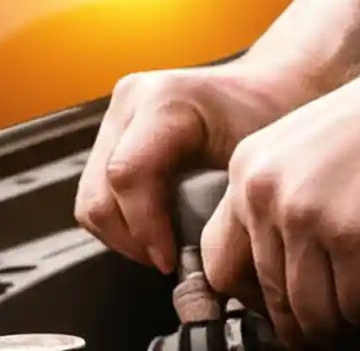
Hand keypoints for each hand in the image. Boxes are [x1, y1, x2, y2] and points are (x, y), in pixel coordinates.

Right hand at [74, 60, 319, 273]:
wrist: (264, 90)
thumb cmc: (269, 120)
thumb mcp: (253, 162)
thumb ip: (221, 211)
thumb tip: (200, 269)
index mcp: (167, 100)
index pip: (128, 175)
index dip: (145, 228)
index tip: (171, 260)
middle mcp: (131, 100)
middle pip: (99, 192)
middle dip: (131, 239)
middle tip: (167, 260)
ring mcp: (116, 113)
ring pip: (90, 198)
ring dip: (121, 234)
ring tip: (161, 246)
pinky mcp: (110, 130)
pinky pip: (95, 192)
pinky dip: (119, 220)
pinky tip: (154, 227)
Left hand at [200, 9, 359, 348]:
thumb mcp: (303, 151)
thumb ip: (278, 201)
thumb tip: (273, 271)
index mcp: (248, 171)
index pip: (219, 262)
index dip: (251, 296)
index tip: (277, 308)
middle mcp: (266, 194)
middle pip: (267, 295)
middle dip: (301, 317)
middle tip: (331, 316)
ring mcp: (309, 218)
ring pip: (311, 313)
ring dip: (342, 317)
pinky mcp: (357, 242)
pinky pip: (359, 309)